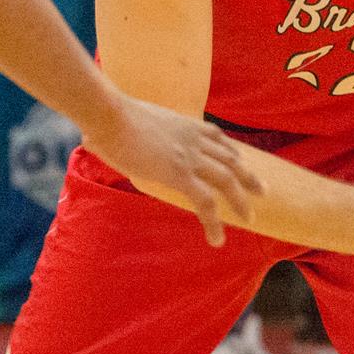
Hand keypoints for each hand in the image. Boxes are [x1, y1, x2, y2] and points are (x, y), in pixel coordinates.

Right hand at [85, 94, 262, 245]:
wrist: (110, 114)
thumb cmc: (105, 114)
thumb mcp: (120, 119)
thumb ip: (119, 130)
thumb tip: (90, 135)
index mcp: (182, 123)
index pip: (215, 135)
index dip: (229, 150)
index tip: (238, 160)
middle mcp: (193, 138)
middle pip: (230, 158)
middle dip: (248, 175)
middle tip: (263, 191)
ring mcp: (190, 157)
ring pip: (227, 181)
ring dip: (241, 200)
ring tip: (249, 218)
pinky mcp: (180, 175)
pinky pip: (206, 203)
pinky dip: (215, 222)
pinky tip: (217, 239)